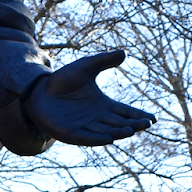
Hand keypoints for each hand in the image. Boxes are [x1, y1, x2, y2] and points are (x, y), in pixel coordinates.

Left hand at [23, 50, 153, 145]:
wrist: (38, 90)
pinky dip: (98, 139)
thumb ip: (104, 60)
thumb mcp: (86, 66)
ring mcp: (84, 127)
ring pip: (106, 132)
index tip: (153, 119)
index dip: (138, 116)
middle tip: (147, 124)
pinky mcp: (70, 133)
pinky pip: (87, 138)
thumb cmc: (63, 80)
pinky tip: (110, 138)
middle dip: (134, 124)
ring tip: (132, 130)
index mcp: (103, 105)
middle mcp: (96, 119)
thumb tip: (124, 52)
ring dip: (119, 132)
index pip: (125, 112)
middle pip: (120, 124)